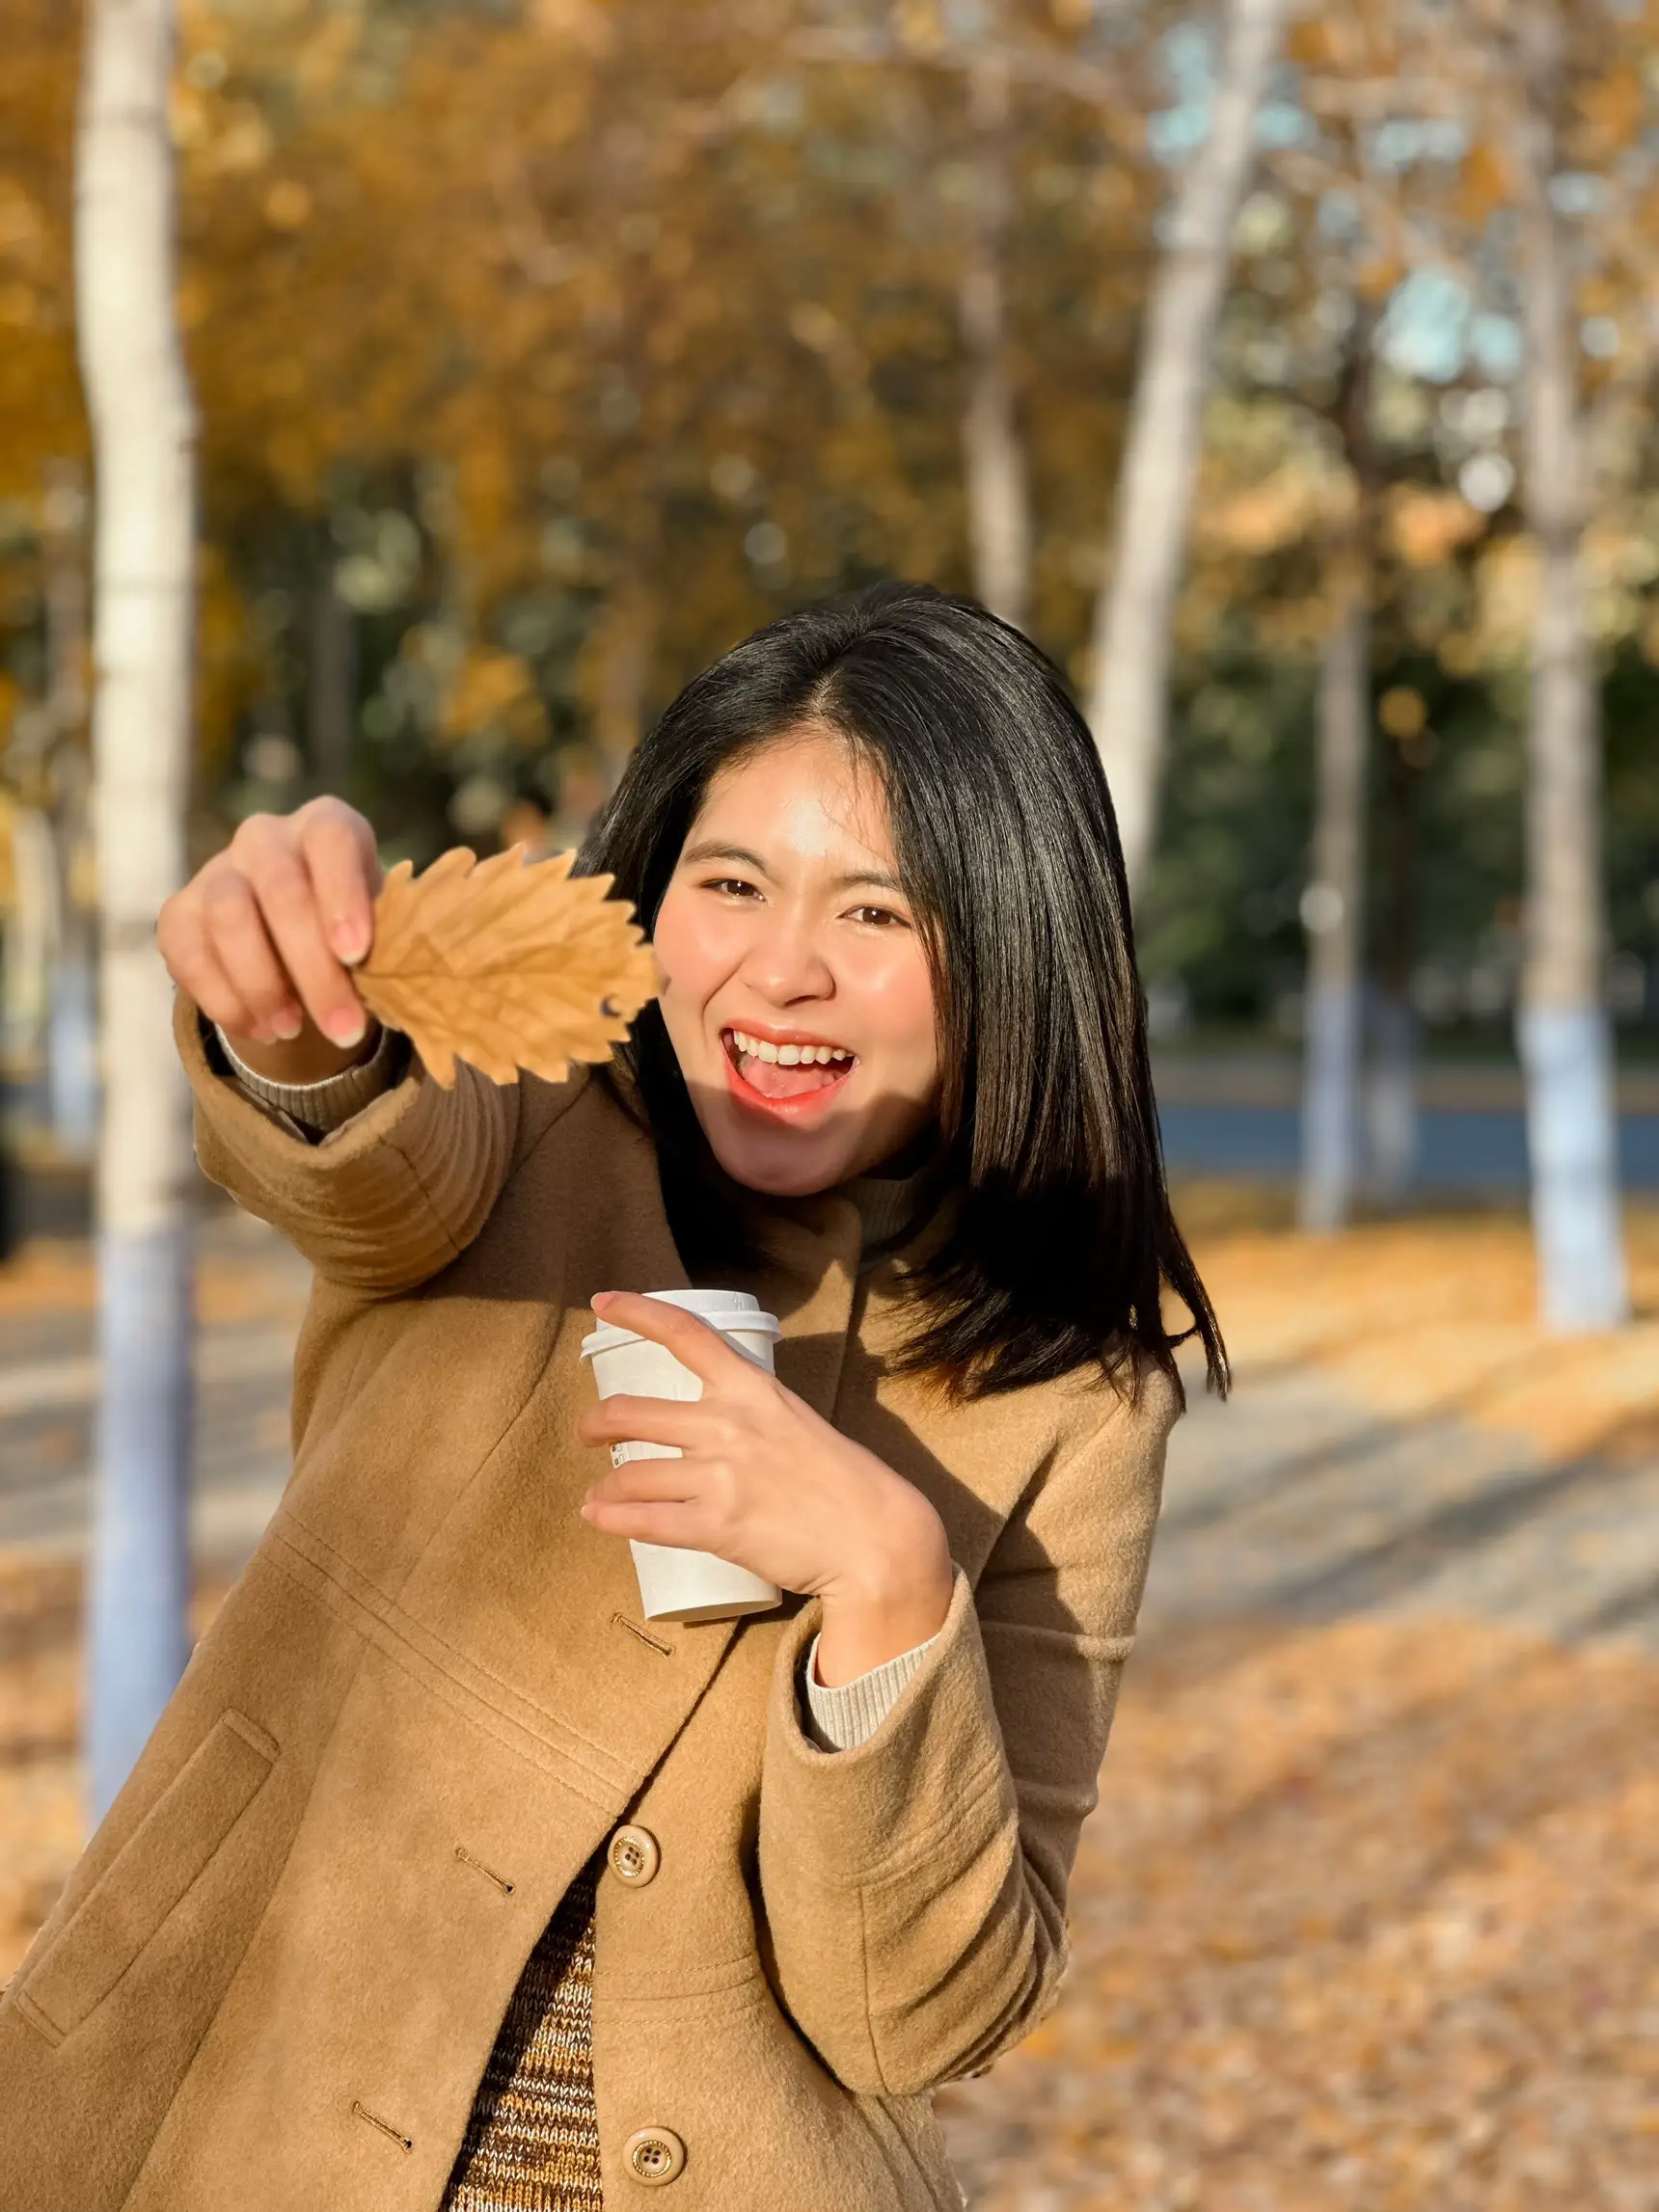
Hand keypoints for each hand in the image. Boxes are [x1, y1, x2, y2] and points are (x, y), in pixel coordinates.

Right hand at [158, 797, 383, 1084]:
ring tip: (292, 1031)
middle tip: (343, 1030)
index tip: (357, 956)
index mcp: (327, 827)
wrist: (290, 941)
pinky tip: (260, 1030)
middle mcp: (266, 838)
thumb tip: (405, 994)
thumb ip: (387, 948)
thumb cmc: (352, 932)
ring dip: (264, 986)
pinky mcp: (179, 912)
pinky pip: (188, 954)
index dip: (343, 896)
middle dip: (314, 970)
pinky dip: (225, 1001)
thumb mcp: (381, 932)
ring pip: (229, 919)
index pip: (332, 841)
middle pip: (282, 891)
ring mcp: (217, 871)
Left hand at [576, 1292, 953, 1681]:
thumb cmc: (843, 1481)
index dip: (636, 1312)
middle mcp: (727, 1424)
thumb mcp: (797, 1421)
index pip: (684, 1333)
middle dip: (595, 1424)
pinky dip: (610, 1520)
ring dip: (603, 1488)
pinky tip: (597, 1519)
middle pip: (631, 1412)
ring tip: (598, 1496)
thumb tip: (711, 1429)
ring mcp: (719, 1476)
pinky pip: (642, 1521)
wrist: (874, 1536)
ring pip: (628, 1475)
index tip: (602, 1303)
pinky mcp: (716, 1526)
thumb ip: (753, 1416)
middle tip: (588, 1434)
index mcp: (751, 1388)